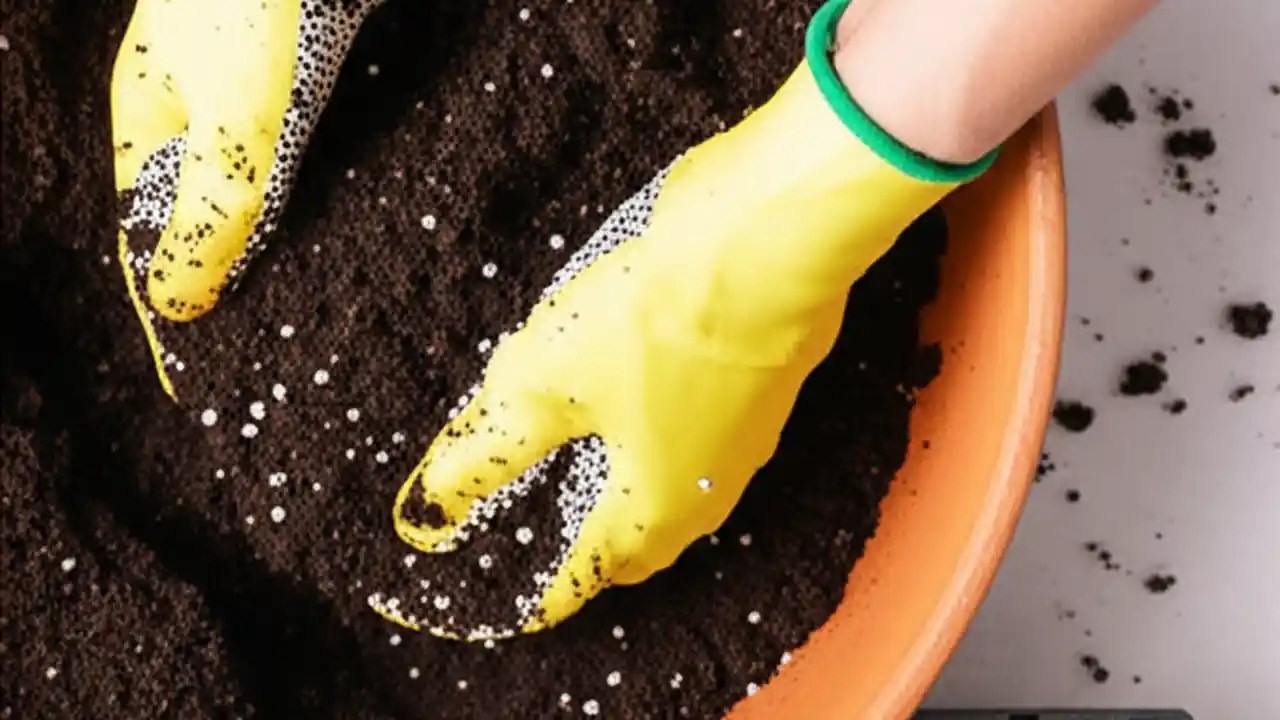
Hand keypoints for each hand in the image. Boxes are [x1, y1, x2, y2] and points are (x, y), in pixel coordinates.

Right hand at [112, 0, 379, 396]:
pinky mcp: (314, 68)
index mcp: (151, 121)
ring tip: (331, 305)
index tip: (211, 371)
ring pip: (265, 184)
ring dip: (291, 238)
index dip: (176, 298)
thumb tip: (177, 307)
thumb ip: (210, 217)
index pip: (148, 234)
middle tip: (287, 346)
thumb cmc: (263, 9)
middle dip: (238, 276)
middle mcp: (197, 105)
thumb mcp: (235, 128)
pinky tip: (367, 226)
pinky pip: (312, 149)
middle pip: (207, 212)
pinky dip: (329, 190)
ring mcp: (256, 85)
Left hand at [371, 0, 992, 639]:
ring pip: (681, 492)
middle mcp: (709, 489)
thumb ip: (488, 451)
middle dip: (597, 552)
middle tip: (552, 542)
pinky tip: (643, 401)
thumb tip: (430, 508)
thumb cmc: (654, 321)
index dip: (543, 593)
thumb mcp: (543, 385)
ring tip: (592, 475)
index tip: (516, 604)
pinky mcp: (763, 384)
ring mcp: (746, 437)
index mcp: (653, 508)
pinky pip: (705, 439)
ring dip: (633, 495)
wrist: (764, 241)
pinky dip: (665, 442)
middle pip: (643, 544)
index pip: (587, 575)